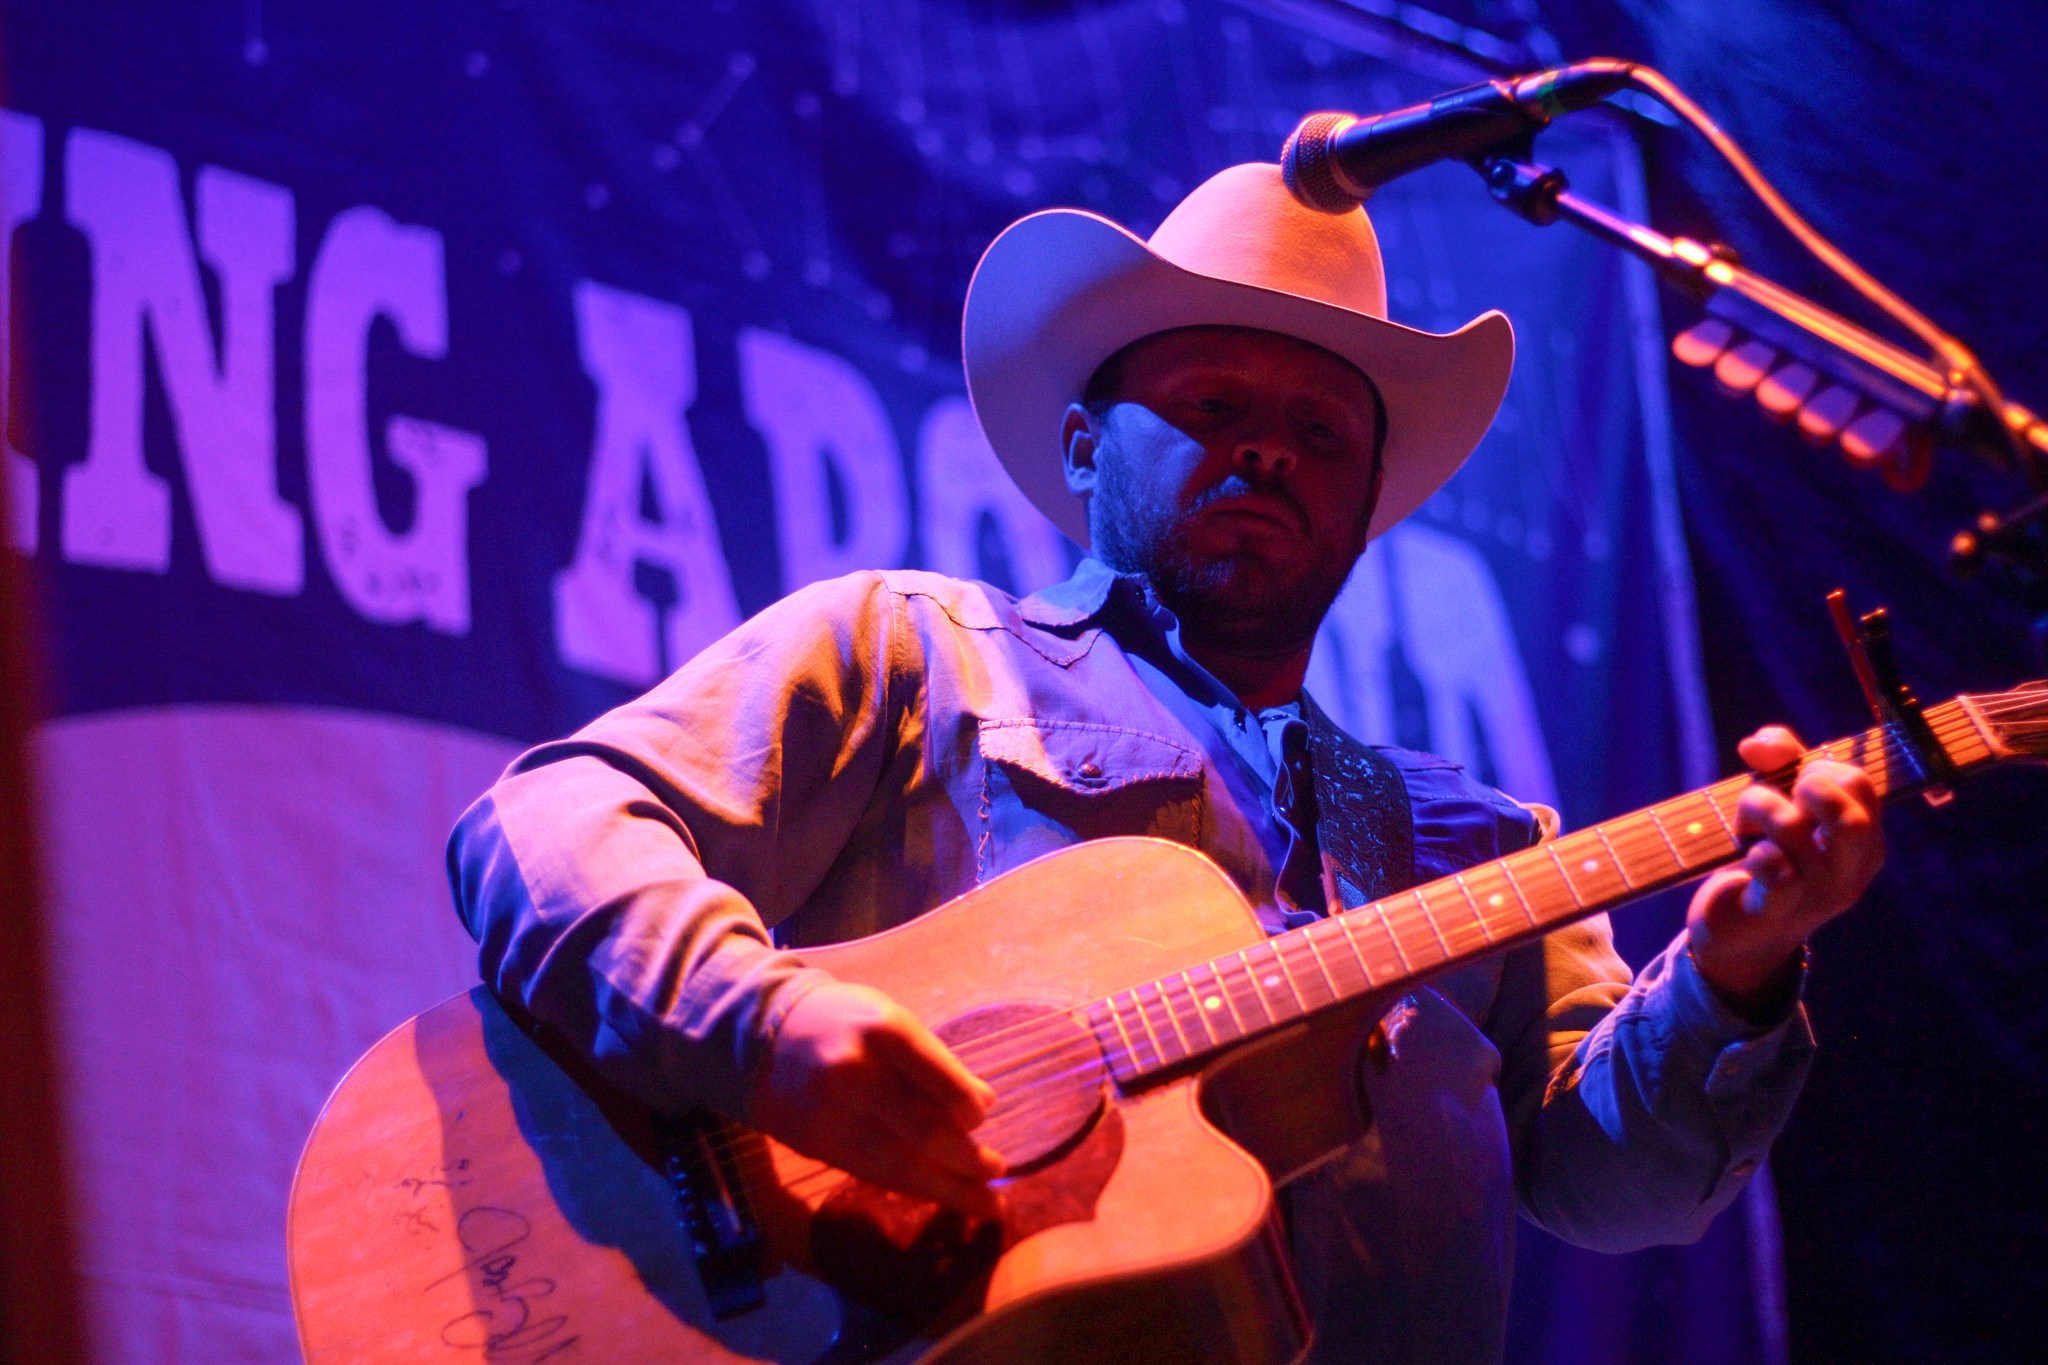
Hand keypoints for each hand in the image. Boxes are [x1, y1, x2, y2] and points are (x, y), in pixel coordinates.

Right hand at [744, 979, 1003, 1215]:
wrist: (761, 1037)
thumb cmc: (844, 1023)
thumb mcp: (890, 1020)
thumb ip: (934, 1062)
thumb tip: (983, 1105)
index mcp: (883, 1031)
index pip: (940, 1080)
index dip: (969, 1110)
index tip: (980, 1118)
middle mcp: (857, 1074)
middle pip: (924, 1131)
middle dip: (969, 1159)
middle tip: (997, 1170)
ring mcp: (834, 1115)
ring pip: (902, 1165)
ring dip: (951, 1189)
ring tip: (986, 1202)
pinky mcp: (819, 1146)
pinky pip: (877, 1175)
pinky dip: (916, 1188)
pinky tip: (944, 1195)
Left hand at [1687, 726, 1884, 1017]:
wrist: (1741, 934)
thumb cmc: (1767, 858)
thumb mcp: (1778, 802)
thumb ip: (1777, 761)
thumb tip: (1756, 744)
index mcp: (1863, 842)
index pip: (1861, 786)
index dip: (1820, 766)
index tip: (1792, 777)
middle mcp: (1850, 870)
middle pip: (1849, 817)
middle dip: (1805, 789)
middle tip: (1782, 795)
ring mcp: (1818, 895)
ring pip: (1794, 829)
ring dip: (1758, 809)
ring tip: (1746, 825)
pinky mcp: (1778, 911)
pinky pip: (1772, 869)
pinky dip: (1754, 851)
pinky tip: (1748, 857)